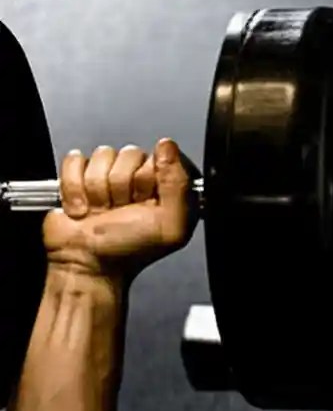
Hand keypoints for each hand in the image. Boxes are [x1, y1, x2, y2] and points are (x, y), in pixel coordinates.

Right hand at [42, 138, 194, 281]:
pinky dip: (75, 187)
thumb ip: (179, 185)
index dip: (150, 178)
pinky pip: (75, 161)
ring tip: (103, 211)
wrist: (85, 263)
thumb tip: (168, 147)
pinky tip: (85, 207)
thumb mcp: (170, 225)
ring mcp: (109, 176)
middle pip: (130, 154)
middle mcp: (140, 179)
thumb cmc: (129, 251)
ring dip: (99, 190)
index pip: (162, 155)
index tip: (145, 201)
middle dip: (122, 186)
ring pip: (102, 156)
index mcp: (168, 188)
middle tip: (122, 211)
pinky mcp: (79, 175)